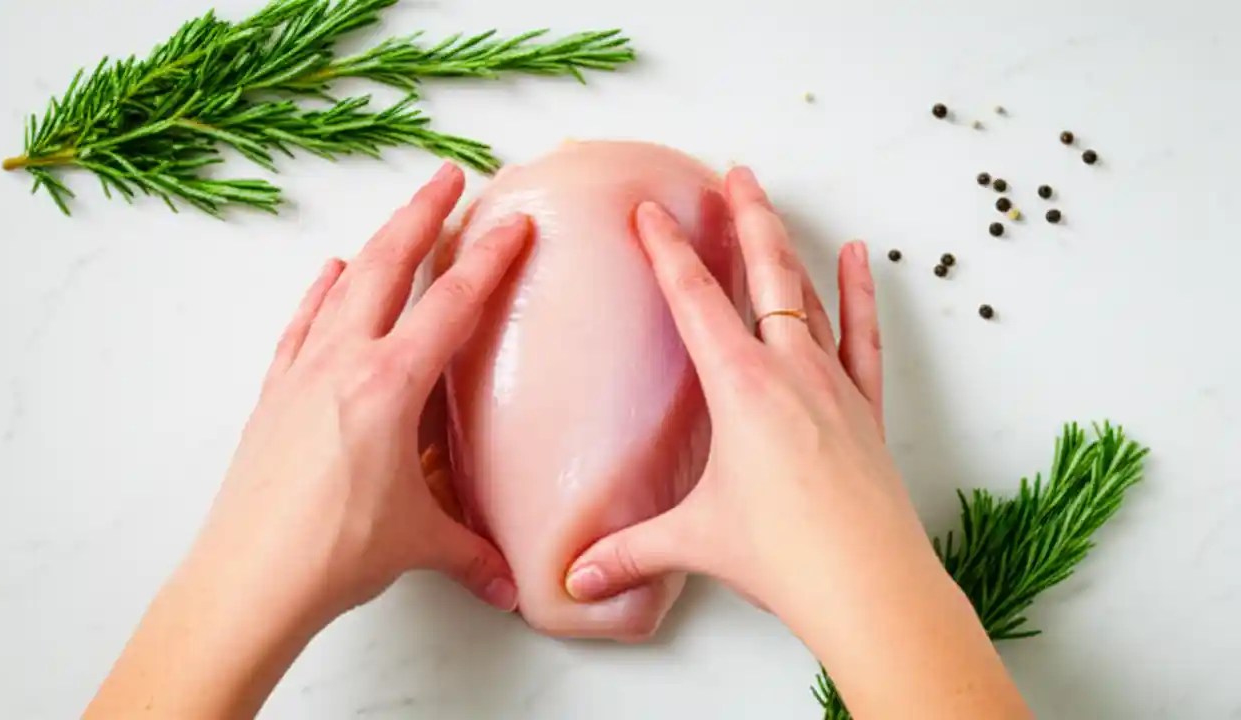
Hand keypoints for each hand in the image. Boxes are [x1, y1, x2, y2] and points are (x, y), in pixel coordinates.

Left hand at [201, 163, 527, 623]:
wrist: (247, 580)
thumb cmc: (333, 554)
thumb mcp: (420, 545)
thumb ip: (473, 553)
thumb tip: (514, 583)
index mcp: (390, 385)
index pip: (452, 304)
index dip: (489, 259)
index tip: (514, 222)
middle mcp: (344, 362)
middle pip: (389, 266)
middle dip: (423, 214)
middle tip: (450, 176)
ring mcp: (302, 372)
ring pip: (343, 286)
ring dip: (375, 244)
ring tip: (399, 217)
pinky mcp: (273, 394)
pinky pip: (300, 325)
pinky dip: (318, 293)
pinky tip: (328, 272)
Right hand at [565, 167, 1027, 718]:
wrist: (868, 583)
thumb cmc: (782, 554)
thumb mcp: (694, 541)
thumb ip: (629, 553)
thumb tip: (575, 580)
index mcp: (739, 386)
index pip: (695, 299)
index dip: (668, 251)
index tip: (650, 211)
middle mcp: (788, 369)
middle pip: (764, 273)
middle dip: (745, 218)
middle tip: (734, 173)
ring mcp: (833, 383)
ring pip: (810, 294)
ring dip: (787, 247)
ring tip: (771, 209)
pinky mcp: (866, 408)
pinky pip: (864, 336)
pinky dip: (860, 293)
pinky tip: (860, 256)